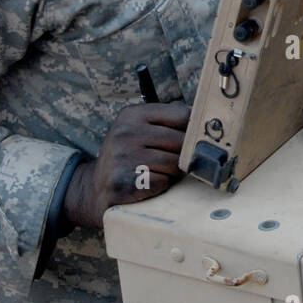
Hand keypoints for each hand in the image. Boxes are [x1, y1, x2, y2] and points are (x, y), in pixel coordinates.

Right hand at [63, 102, 189, 227]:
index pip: (182, 115)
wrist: (95, 188)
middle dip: (183, 155)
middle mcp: (125, 133)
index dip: (193, 130)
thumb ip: (169, 118)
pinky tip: (149, 185)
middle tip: (171, 161)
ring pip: (174, 164)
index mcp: (132, 114)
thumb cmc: (128, 156)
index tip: (195, 139)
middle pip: (181, 141)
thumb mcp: (141, 128)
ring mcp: (121, 158)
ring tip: (158, 172)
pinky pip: (162, 182)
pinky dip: (161, 186)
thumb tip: (206, 115)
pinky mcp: (122, 182)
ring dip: (173, 173)